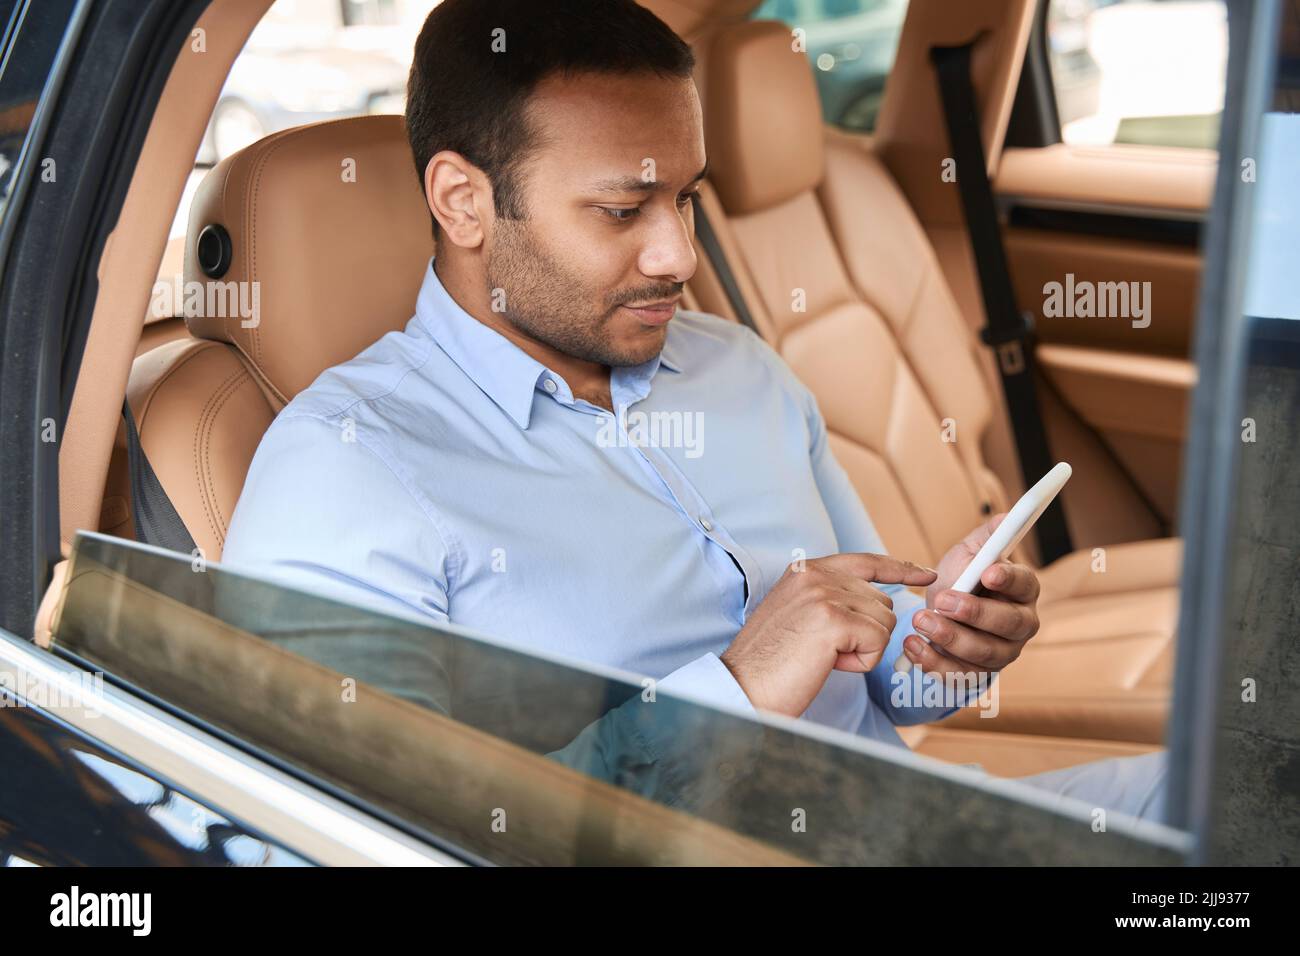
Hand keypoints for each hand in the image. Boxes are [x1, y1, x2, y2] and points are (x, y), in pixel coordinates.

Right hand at [721, 553, 936, 716]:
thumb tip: (878, 601)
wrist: (744, 686)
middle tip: (823, 650)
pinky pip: (878, 642)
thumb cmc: (770, 663)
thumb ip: (831, 598)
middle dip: (866, 633)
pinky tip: (828, 664)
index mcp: (805, 570)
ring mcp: (824, 594)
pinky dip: (861, 662)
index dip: (899, 569)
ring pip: (885, 622)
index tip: (926, 575)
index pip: (865, 561)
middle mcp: (815, 574)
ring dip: (862, 649)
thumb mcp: (798, 615)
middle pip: (882, 601)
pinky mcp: (833, 620)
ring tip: (822, 656)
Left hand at [902, 514, 1040, 678]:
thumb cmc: (961, 580)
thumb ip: (987, 537)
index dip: (1008, 579)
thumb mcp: (969, 554)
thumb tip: (1007, 516)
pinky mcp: (978, 674)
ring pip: (985, 653)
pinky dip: (933, 661)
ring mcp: (1002, 653)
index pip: (1025, 584)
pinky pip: (960, 674)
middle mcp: (1021, 625)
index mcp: (1022, 591)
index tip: (986, 572)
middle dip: (975, 613)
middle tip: (942, 600)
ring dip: (950, 637)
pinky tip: (912, 644)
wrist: (940, 615)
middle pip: (1009, 624)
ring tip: (920, 620)